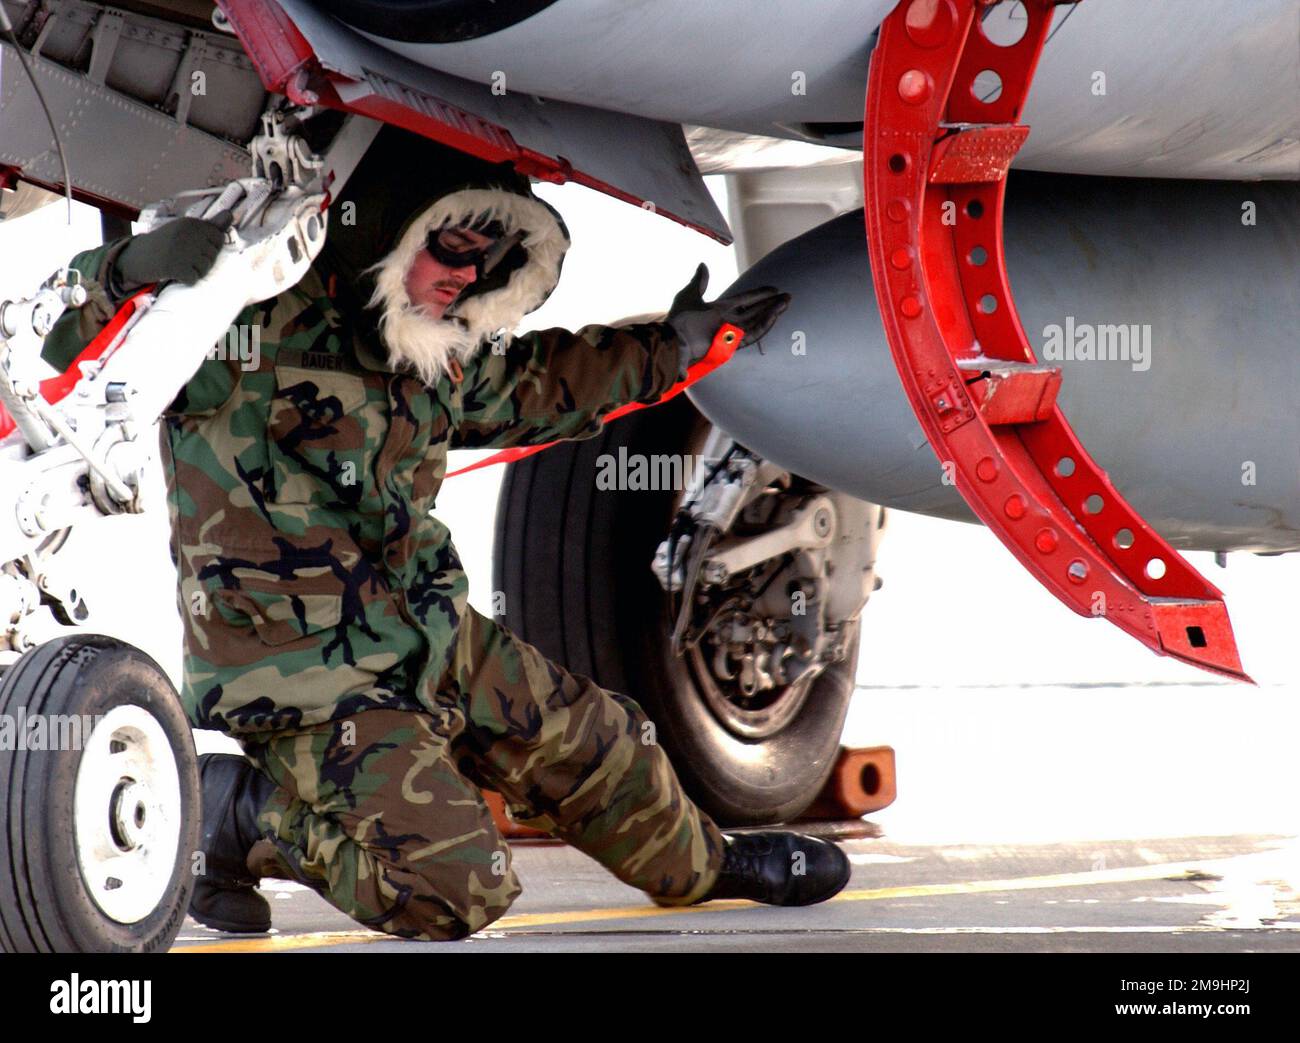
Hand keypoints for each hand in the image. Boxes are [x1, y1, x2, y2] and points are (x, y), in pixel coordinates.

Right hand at [114, 216, 226, 290]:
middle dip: (203, 261)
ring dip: (195, 272)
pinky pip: (194, 279)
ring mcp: (181, 250)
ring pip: (206, 268)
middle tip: (184, 258)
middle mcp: (187, 233)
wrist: (135, 256)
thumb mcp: (186, 231)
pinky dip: (186, 280)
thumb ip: (210, 226)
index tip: (195, 247)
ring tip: (180, 265)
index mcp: (190, 223)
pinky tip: (176, 274)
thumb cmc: (166, 245)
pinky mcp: (175, 266)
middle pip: (213, 254)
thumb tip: (230, 214)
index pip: (219, 237)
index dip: (211, 247)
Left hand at [665, 263, 790, 364]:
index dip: (758, 295)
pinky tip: (774, 315)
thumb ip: (699, 281)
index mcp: (720, 310)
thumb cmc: (679, 319)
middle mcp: (728, 321)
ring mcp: (731, 332)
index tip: (773, 289)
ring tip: (785, 303)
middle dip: (771, 304)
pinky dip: (764, 325)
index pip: (744, 301)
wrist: (674, 338)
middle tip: (787, 297)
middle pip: (755, 311)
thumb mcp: (689, 295)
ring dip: (772, 313)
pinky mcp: (732, 343)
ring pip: (757, 322)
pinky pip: (752, 334)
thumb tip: (703, 265)